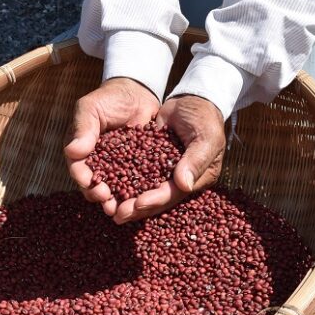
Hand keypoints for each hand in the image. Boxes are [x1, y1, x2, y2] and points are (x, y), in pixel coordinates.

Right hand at [64, 77, 159, 215]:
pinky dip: (140, 192)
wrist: (137, 91)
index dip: (85, 181)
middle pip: (95, 185)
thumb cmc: (108, 98)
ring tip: (126, 210)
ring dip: (119, 201)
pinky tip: (145, 200)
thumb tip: (73, 151)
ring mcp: (118, 166)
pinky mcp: (138, 167)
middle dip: (101, 197)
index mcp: (82, 150)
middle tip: (110, 204)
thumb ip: (83, 128)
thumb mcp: (91, 108)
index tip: (95, 188)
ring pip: (116, 188)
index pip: (79, 169)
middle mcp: (98, 163)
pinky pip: (138, 182)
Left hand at [110, 94, 225, 224]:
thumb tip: (184, 185)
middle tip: (117, 215)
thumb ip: (196, 160)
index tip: (137, 204)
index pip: (174, 193)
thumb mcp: (206, 137)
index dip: (156, 200)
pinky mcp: (154, 161)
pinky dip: (125, 180)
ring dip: (129, 199)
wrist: (193, 99)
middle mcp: (182, 180)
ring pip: (146, 189)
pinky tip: (109, 186)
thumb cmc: (204, 117)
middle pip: (158, 197)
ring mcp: (167, 172)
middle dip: (138, 207)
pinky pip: (139, 174)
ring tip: (110, 208)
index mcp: (198, 178)